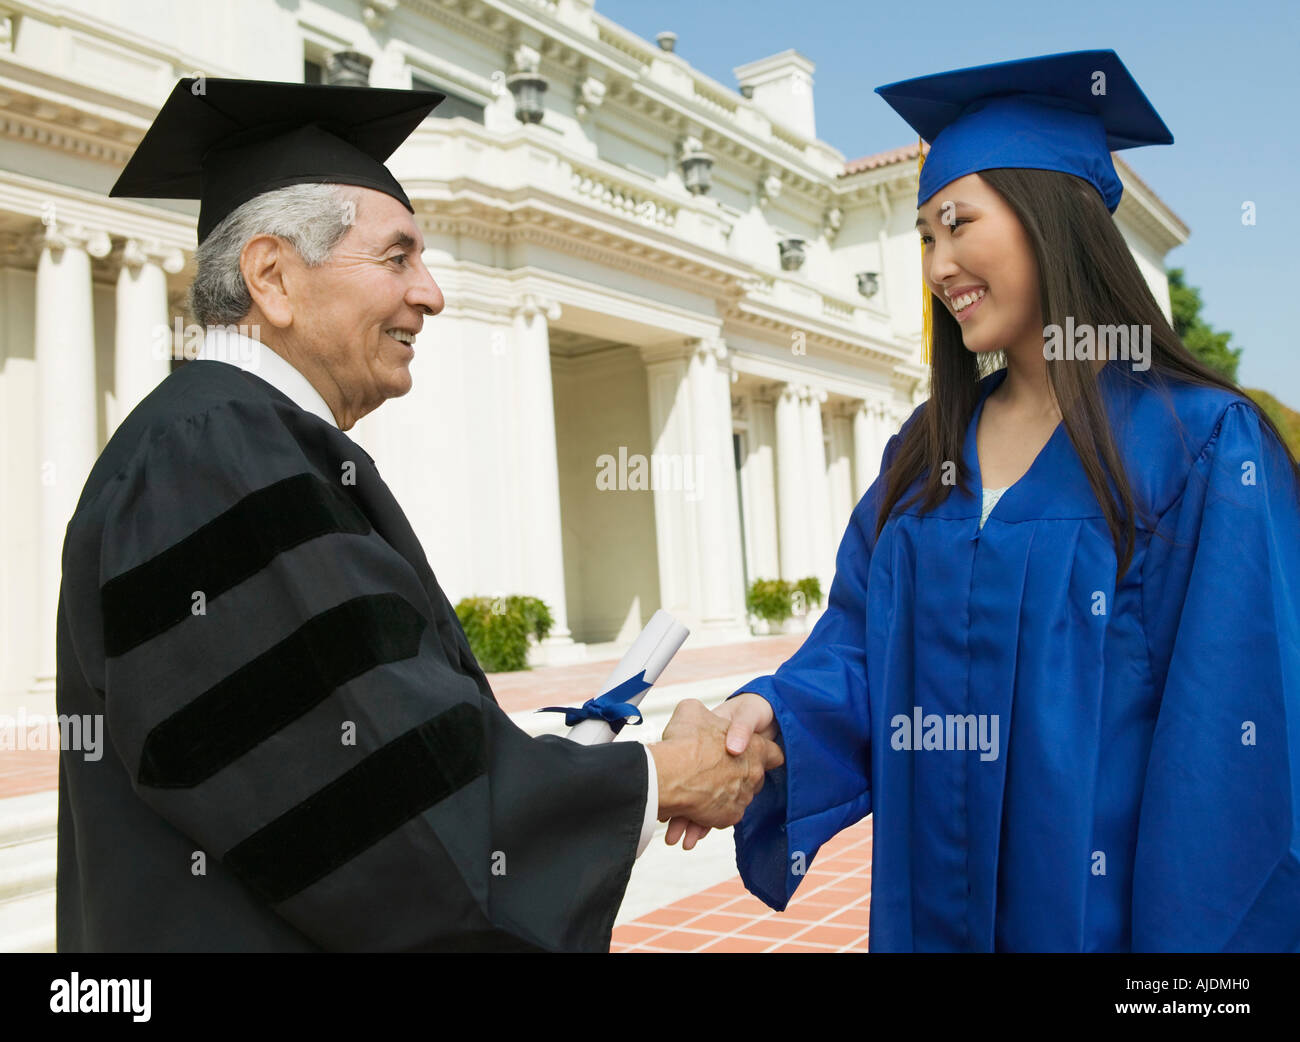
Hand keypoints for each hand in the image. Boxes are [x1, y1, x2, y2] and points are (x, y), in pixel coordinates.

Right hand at [665, 693, 778, 849]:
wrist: (672, 775)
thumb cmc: (686, 742)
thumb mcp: (692, 711)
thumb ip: (703, 713)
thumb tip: (699, 715)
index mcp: (755, 746)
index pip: (773, 752)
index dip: (763, 751)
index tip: (754, 752)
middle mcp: (754, 774)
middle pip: (753, 777)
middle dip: (736, 774)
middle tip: (716, 769)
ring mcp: (742, 798)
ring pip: (734, 797)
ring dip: (719, 796)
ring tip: (697, 793)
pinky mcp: (728, 818)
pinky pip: (721, 816)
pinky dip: (709, 814)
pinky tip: (693, 806)